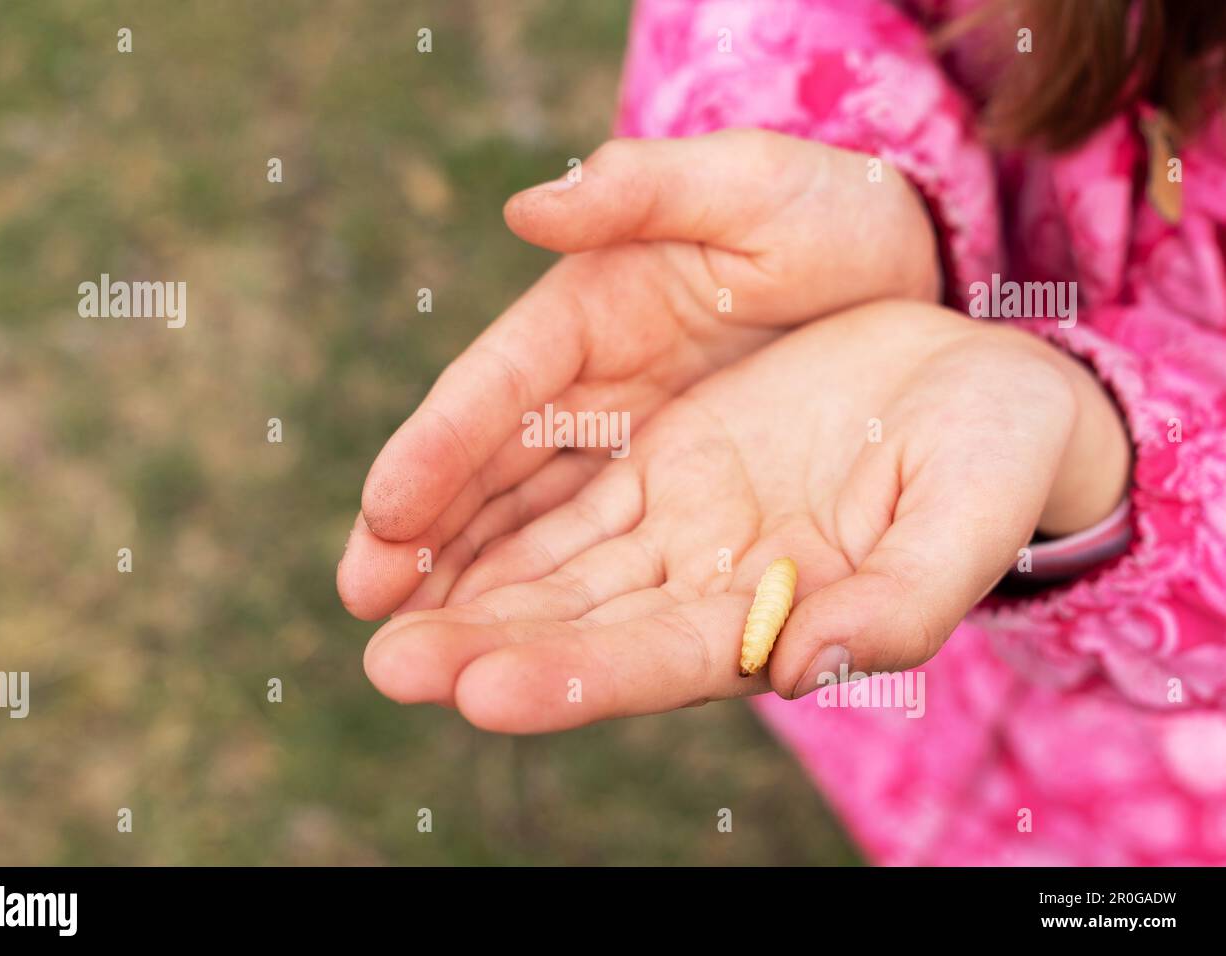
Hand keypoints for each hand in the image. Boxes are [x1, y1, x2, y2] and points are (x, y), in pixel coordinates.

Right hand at [340, 130, 939, 616]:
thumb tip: (527, 208)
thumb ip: (645, 188)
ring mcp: (623, 443)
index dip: (439, 443)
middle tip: (366, 606)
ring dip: (471, 582)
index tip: (387, 508)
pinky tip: (504, 644)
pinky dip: (545, 593)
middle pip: (491, 465)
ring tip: (412, 647)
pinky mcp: (669, 491)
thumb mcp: (750, 183)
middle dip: (428, 534)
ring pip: (529, 520)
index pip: (500, 381)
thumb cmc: (829, 212)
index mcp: (593, 305)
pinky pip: (595, 549)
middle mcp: (588, 383)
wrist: (908, 273)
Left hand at [361, 301, 1129, 731]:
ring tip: (374, 609)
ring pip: (559, 570)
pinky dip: (497, 517)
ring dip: (468, 593)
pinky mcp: (665, 464)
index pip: (666, 660)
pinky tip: (424, 535)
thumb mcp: (964, 516)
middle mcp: (715, 587)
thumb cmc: (994, 457)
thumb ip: (898, 600)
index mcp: (783, 617)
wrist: (983, 389)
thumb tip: (807, 663)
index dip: (580, 677)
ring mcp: (684, 527)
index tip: (485, 692)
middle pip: (585, 628)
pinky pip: (566, 498)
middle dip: (487, 648)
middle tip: (389, 667)